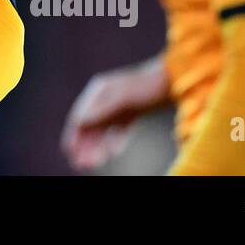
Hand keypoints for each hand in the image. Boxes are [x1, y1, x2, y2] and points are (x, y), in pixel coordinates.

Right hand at [61, 55, 169, 171]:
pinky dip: (113, 142)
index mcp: (98, 90)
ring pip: (103, 131)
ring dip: (97, 147)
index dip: (73, 135)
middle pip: (91, 125)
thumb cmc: (147, 85)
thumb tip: (78, 122)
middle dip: (85, 146)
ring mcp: (118, 106)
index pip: (80, 116)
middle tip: (82, 165)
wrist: (174, 79)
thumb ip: (101, 110)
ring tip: (94, 164)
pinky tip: (112, 154)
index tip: (70, 152)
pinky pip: (118, 131)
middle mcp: (105, 98)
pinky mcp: (130, 112)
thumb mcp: (122, 98)